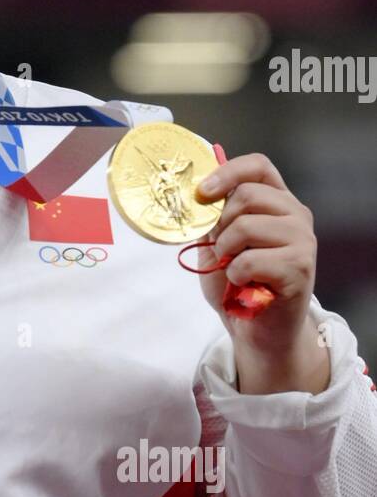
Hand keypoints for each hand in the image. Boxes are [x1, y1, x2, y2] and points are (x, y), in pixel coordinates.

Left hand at [194, 154, 328, 394]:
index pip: (258, 165)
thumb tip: (194, 194)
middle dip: (220, 223)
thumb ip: (212, 217)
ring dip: (226, 250)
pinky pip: (250, 260)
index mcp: (277, 202)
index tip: (201, 192)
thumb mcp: (218, 243)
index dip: (227, 172)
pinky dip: (235, 275)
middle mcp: (296, 214)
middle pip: (247, 194)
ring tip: (233, 268)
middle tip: (221, 249)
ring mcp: (302, 240)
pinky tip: (243, 285)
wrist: (258, 330)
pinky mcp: (299, 267)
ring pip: (246, 225)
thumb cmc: (238, 284)